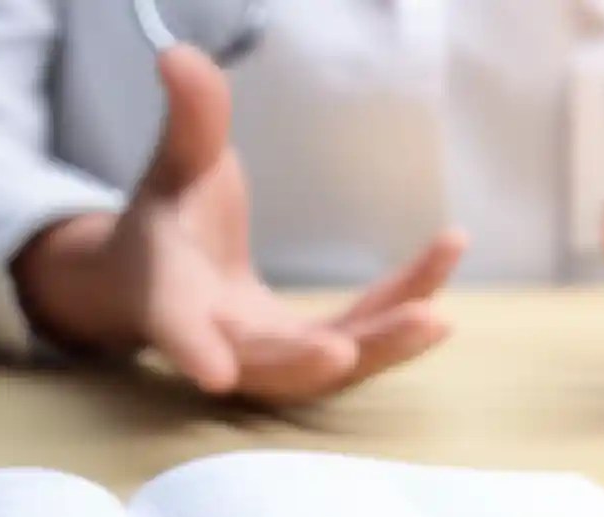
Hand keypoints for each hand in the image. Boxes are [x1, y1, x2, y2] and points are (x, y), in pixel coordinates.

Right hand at [14, 45, 465, 402]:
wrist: (161, 283)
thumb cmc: (165, 218)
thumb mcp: (173, 164)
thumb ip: (189, 120)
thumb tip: (178, 54)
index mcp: (169, 298)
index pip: (174, 325)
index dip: (191, 347)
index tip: (215, 375)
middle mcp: (218, 340)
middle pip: (269, 363)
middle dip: (322, 356)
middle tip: (394, 330)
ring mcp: (266, 357)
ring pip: (324, 364)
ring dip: (384, 342)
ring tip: (439, 315)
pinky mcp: (303, 355)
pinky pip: (355, 338)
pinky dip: (396, 311)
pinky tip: (442, 274)